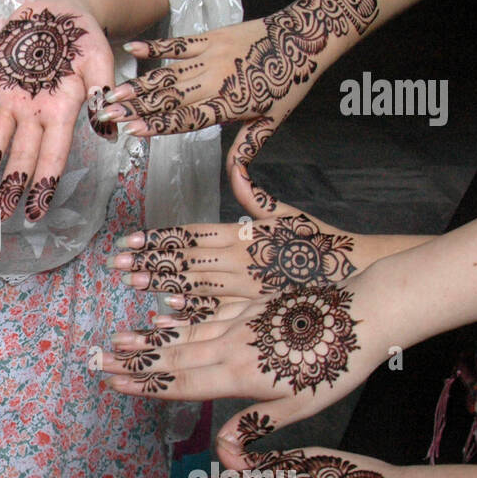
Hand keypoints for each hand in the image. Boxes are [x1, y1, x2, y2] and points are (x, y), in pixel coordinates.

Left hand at [0, 0, 113, 221]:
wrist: (61, 9)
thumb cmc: (84, 36)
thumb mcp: (99, 60)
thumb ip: (102, 92)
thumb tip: (110, 129)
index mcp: (61, 111)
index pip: (53, 156)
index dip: (44, 185)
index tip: (36, 213)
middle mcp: (34, 112)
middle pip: (21, 157)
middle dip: (11, 187)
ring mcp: (10, 98)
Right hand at [91, 0, 378, 214]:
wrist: (305, 35)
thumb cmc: (289, 82)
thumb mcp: (272, 122)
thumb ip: (246, 150)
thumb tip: (236, 183)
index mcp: (229, 105)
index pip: (187, 119)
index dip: (159, 125)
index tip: (134, 131)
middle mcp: (215, 81)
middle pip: (169, 98)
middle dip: (136, 107)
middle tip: (108, 114)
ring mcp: (210, 57)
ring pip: (168, 74)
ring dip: (138, 84)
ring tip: (113, 92)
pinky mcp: (211, 37)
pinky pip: (178, 43)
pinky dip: (155, 46)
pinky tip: (133, 50)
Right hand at [97, 269, 394, 466]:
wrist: (365, 312)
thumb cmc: (335, 365)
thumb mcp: (300, 407)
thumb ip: (256, 427)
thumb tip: (224, 459)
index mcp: (240, 375)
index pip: (183, 382)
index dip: (145, 385)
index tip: (113, 383)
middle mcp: (231, 346)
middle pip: (174, 356)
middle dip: (133, 361)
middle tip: (97, 359)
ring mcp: (239, 323)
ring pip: (185, 333)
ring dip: (148, 338)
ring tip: (118, 338)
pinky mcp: (251, 307)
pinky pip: (205, 314)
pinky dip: (179, 318)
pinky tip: (163, 314)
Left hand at [108, 211, 402, 300]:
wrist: (361, 274)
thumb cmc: (322, 243)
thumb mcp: (288, 213)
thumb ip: (256, 195)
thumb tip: (239, 162)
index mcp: (245, 234)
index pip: (192, 233)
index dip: (159, 237)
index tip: (130, 240)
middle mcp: (242, 260)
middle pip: (186, 259)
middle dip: (149, 263)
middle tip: (116, 265)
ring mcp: (248, 288)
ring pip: (196, 286)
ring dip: (162, 286)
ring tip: (131, 284)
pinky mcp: (258, 311)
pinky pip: (219, 313)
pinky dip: (192, 313)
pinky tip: (166, 315)